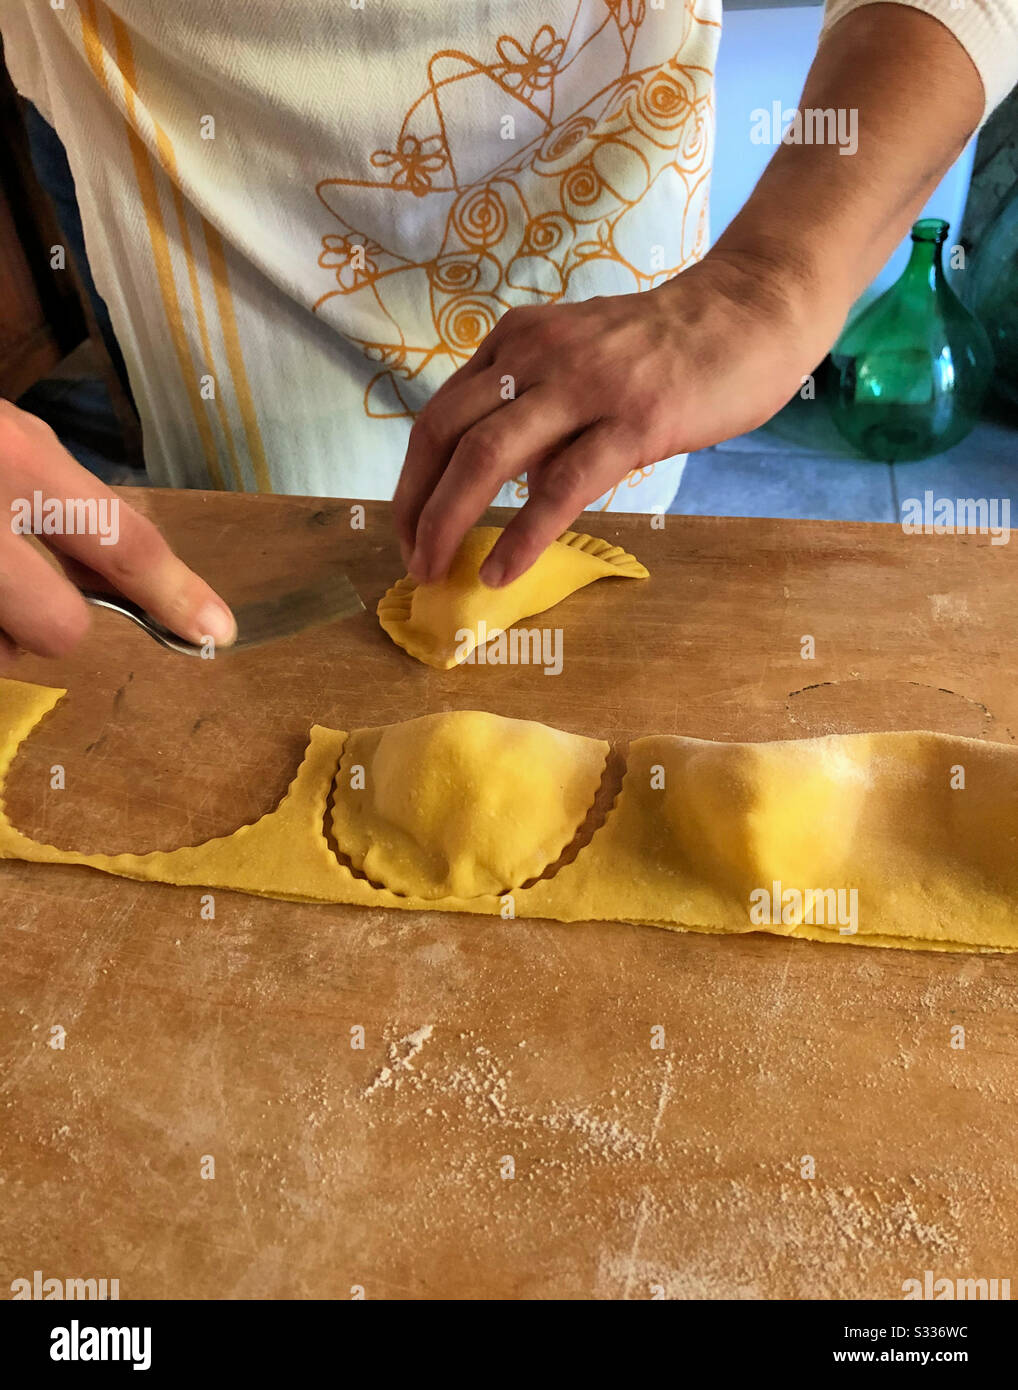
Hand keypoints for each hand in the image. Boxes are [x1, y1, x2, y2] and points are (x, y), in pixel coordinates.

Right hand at [0, 400, 234, 669]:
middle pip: (60, 627)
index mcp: (20, 461)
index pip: (123, 541)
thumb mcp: (10, 440)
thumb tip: (126, 576)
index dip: (174, 593)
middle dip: (48, 621)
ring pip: (5, 651)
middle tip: (22, 586)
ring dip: (1, 630)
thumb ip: (70, 501)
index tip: (216, 628)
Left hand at [392, 250, 834, 587]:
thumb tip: (499, 481)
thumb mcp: (576, 358)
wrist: (749, 312)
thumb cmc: (665, 347)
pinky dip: (522, 536)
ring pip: (488, 457)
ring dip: (450, 523)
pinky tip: (500, 571)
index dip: (412, 479)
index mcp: (515, 342)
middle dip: (416, 507)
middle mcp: (535, 356)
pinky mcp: (633, 422)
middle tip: (412, 562)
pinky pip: (561, 487)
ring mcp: (584, 386)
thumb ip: (533, 407)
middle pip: (444, 435)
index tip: (408, 527)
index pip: (439, 414)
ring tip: (436, 572)